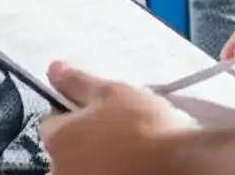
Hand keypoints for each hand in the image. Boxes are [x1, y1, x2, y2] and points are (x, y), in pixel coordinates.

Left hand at [40, 62, 194, 174]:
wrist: (181, 165)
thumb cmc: (146, 127)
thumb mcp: (113, 91)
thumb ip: (78, 82)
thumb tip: (54, 70)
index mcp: (58, 139)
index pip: (53, 121)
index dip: (75, 111)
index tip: (98, 109)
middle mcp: (62, 169)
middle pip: (68, 147)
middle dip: (86, 137)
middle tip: (118, 128)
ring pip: (86, 165)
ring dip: (100, 157)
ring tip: (131, 149)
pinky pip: (104, 174)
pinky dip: (115, 169)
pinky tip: (135, 164)